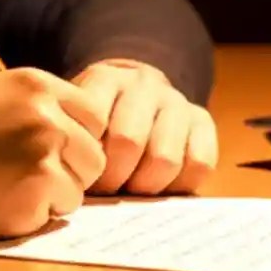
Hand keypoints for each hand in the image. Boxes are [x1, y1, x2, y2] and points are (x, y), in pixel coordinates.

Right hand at [0, 68, 107, 246]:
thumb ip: (33, 107)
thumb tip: (76, 131)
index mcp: (36, 83)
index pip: (95, 116)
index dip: (75, 140)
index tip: (48, 153)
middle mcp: (47, 116)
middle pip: (95, 156)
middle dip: (69, 172)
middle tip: (21, 179)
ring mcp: (42, 158)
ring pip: (78, 190)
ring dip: (50, 198)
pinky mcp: (29, 201)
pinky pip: (50, 217)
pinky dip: (26, 219)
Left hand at [70, 59, 217, 195]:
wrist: (134, 93)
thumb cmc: (96, 121)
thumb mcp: (74, 117)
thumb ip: (69, 139)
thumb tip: (67, 183)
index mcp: (105, 79)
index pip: (93, 121)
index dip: (84, 158)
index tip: (78, 174)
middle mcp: (144, 84)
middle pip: (128, 142)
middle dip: (112, 179)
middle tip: (104, 191)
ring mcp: (177, 101)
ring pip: (165, 159)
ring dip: (145, 186)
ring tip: (131, 191)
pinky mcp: (203, 120)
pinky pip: (199, 163)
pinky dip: (179, 185)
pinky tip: (161, 185)